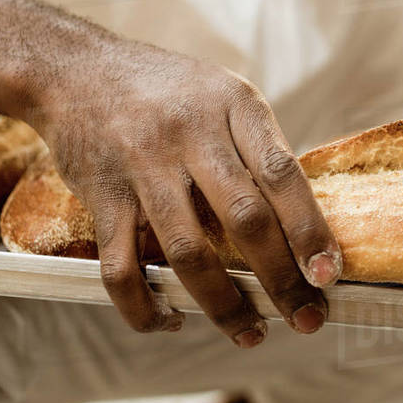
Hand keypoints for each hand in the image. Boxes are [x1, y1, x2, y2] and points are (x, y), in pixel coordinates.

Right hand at [23, 40, 341, 345]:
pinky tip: (170, 320)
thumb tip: (304, 226)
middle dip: (280, 279)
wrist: (76, 69)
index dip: (309, 229)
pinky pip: (122, 267)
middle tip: (306, 319)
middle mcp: (190, 133)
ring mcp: (143, 165)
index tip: (327, 275)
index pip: (282, 175)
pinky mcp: (102, 195)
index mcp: (234, 106)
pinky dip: (145, 306)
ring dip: (223, 304)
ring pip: (188, 251)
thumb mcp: (226, 95)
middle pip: (244, 218)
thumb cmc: (169, 91)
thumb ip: (260, 150)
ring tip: (250, 333)